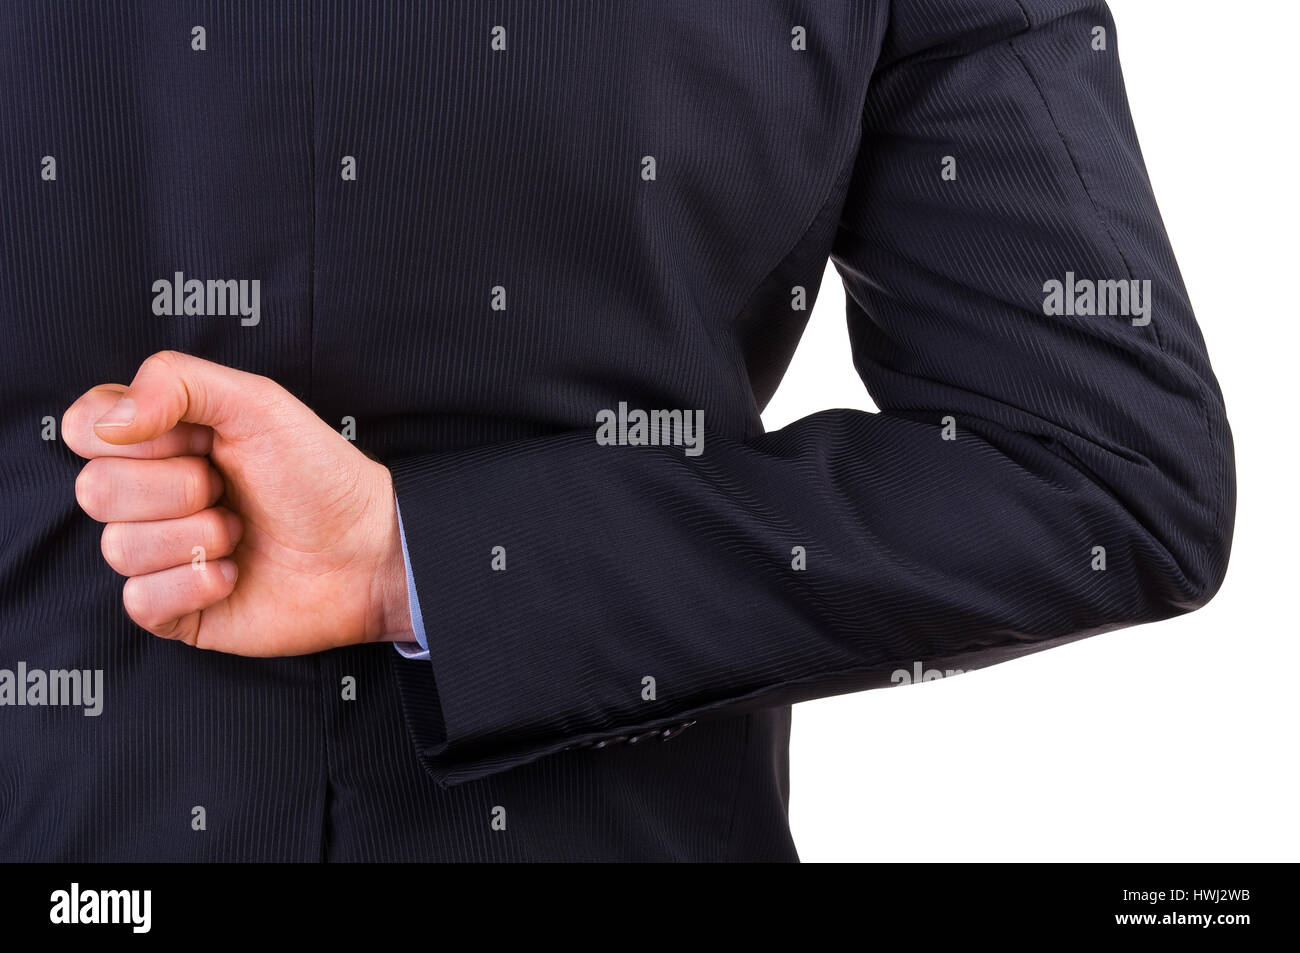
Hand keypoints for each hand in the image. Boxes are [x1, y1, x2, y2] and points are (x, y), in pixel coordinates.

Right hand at [61, 351, 413, 655]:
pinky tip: (235, 573)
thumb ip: (176, 381)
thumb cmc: (320, 476)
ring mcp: (158, 555)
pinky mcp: (173, 610)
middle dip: (179, 488)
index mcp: (160, 440)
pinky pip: (139, 600)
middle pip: (97, 489)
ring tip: (242, 531)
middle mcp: (150, 496)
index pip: (85, 428)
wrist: (367, 550)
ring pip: (118, 547)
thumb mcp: (257, 402)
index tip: (192, 437)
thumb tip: (109, 419)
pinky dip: (195, 583)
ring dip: (198, 536)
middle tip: (229, 488)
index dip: (130, 436)